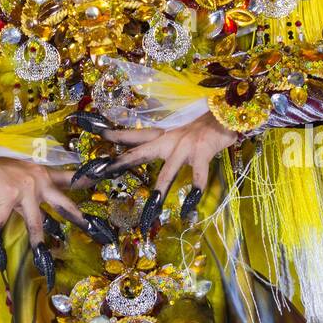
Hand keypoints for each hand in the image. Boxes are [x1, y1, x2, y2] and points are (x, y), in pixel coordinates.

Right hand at [0, 156, 91, 289]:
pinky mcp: (7, 196)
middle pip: (61, 201)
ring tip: (41, 253)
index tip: (98, 184)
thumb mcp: (19, 177)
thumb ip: (32, 193)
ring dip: (37, 238)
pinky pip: (3, 220)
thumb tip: (41, 214)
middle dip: (75, 215)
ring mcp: (24, 189)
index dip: (83, 182)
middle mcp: (37, 180)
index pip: (67, 178)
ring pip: (36, 219)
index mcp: (42, 174)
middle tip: (87, 226)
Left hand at [105, 113, 240, 231]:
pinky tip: (190, 207)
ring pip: (167, 172)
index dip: (115, 135)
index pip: (134, 135)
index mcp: (162, 136)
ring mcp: (184, 147)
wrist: (225, 115)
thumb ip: (166, 143)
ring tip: (151, 207)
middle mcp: (169, 140)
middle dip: (120, 163)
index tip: (97, 136)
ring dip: (159, 190)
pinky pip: (198, 176)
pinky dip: (194, 192)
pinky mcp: (202, 153)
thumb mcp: (179, 133)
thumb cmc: (202, 128)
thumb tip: (153, 151)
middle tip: (100, 173)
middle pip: (139, 152)